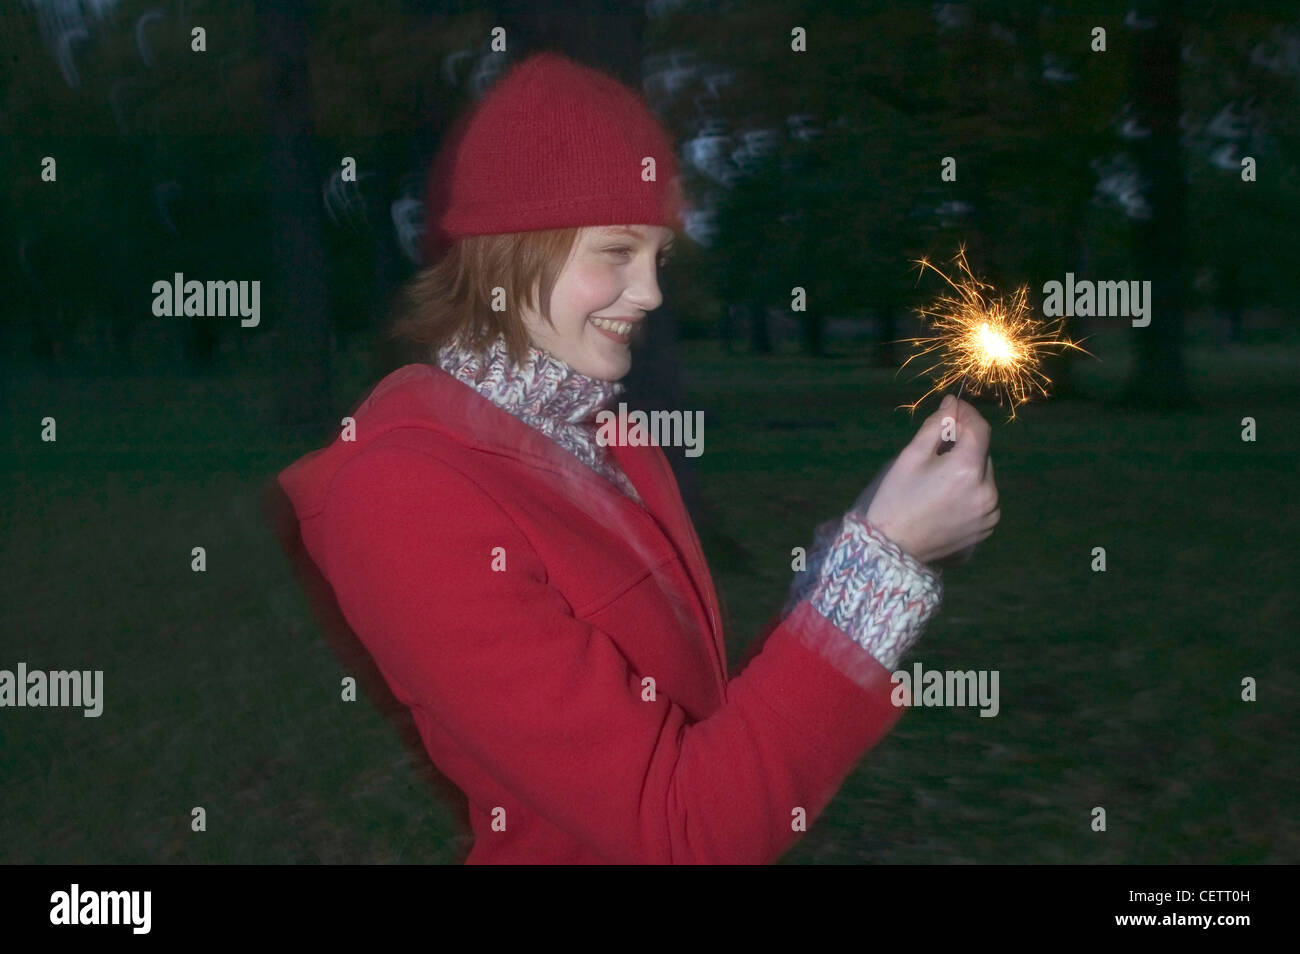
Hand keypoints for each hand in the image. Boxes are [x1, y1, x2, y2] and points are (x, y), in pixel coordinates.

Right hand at [861, 395, 999, 564]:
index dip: (966, 414)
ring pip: (984, 474)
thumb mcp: (911, 455)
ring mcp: (990, 511)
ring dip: (968, 467)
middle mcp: (987, 490)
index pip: (980, 428)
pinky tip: (947, 496)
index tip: (953, 409)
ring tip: (939, 477)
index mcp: (967, 469)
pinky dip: (972, 489)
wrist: (893, 546)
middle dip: (963, 444)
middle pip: (982, 452)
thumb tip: (952, 404)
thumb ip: (936, 425)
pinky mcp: (988, 526)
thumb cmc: (897, 497)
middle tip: (936, 449)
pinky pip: (985, 496)